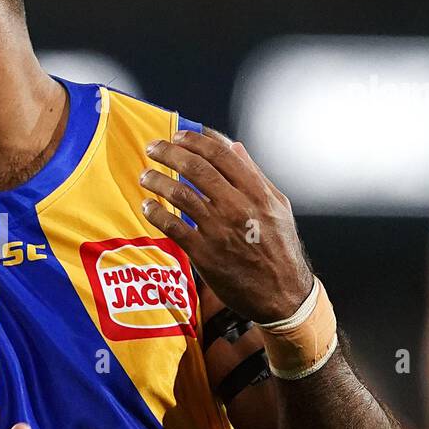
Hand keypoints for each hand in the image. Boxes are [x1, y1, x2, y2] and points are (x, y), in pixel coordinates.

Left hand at [139, 128, 313, 322]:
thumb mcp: (278, 206)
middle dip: (170, 152)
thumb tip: (235, 147)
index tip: (178, 135)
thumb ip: (255, 175)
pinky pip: (173, 226)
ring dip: (158, 180)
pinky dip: (156, 213)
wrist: (283, 294)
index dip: (195, 139)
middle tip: (153, 148)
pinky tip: (148, 206)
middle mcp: (238, 206)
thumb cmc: (280, 248)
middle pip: (196, 168)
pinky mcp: (205, 253)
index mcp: (257, 192)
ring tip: (145, 176)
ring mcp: (220, 229)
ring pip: (180, 194)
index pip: (221, 154)